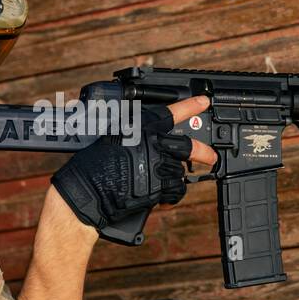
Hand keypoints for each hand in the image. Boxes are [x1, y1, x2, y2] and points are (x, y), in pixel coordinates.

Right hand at [51, 95, 215, 232]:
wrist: (87, 190)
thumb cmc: (91, 165)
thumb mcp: (111, 138)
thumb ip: (132, 135)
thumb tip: (143, 138)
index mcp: (141, 125)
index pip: (172, 111)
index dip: (191, 105)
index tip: (204, 101)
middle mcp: (154, 142)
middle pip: (189, 146)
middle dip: (205, 153)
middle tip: (211, 157)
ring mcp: (159, 164)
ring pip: (180, 171)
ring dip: (176, 178)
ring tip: (167, 184)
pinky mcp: (160, 186)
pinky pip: (175, 191)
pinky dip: (171, 196)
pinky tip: (163, 198)